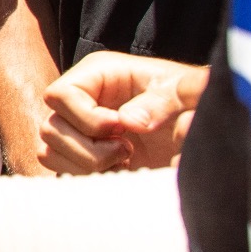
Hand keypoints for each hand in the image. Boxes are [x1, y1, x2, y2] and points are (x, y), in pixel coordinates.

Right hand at [40, 51, 206, 174]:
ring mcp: (76, 128)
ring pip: (49, 151)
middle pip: (51, 127)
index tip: (122, 129)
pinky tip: (117, 171)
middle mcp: (79, 100)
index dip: (86, 118)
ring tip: (124, 160)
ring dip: (87, 164)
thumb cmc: (191, 103)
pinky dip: (86, 177)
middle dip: (90, 149)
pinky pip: (59, 169)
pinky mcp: (79, 153)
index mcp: (97, 75)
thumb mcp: (185, 93)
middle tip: (128, 149)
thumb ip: (161, 102)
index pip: (59, 95)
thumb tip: (129, 122)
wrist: (201, 133)